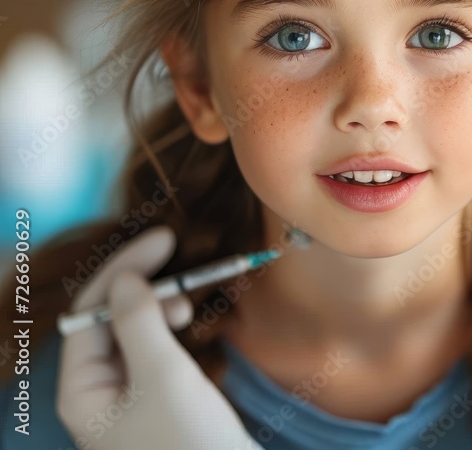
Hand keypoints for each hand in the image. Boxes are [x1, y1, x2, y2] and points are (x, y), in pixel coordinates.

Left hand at [56, 225, 262, 449]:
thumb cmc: (190, 442)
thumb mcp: (164, 376)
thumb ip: (140, 322)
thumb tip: (127, 278)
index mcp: (82, 389)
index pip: (90, 311)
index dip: (124, 269)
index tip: (165, 239)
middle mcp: (97, 392)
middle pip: (109, 320)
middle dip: (144, 290)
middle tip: (186, 273)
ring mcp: (128, 400)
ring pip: (134, 333)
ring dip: (159, 309)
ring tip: (191, 307)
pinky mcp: (158, 404)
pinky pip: (154, 353)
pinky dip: (170, 332)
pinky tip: (191, 327)